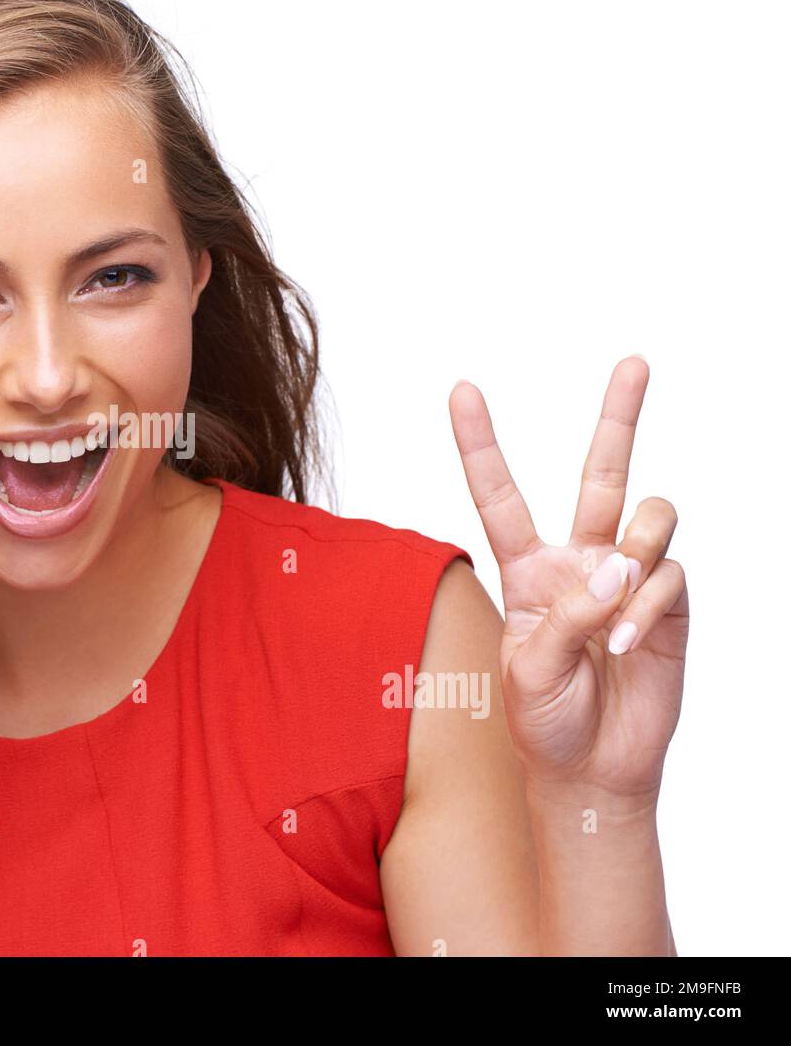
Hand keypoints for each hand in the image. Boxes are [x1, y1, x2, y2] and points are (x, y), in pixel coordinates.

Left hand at [448, 355, 688, 805]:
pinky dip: (648, 608)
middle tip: (634, 361)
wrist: (591, 770)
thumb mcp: (526, 670)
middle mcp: (579, 560)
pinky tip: (627, 646)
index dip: (480, 443)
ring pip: (649, 517)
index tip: (462, 389)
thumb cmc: (545, 720)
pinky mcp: (669, 605)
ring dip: (635, 552)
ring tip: (615, 611)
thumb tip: (620, 564)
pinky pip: (670, 575)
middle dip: (619, 416)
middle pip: (602, 473)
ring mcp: (627, 579)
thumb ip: (565, 614)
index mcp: (526, 568)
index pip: (500, 494)